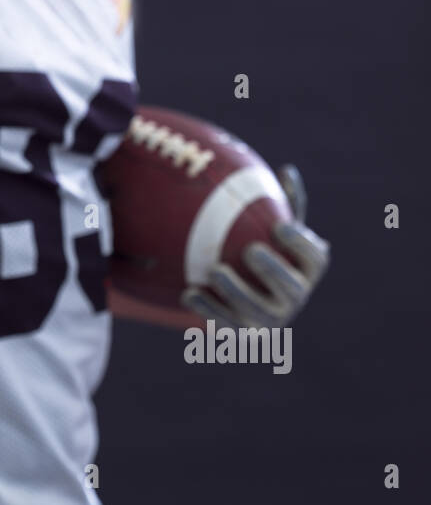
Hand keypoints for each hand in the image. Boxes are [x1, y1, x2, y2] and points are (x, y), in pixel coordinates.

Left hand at [180, 163, 330, 329]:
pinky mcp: (245, 334)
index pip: (314, 258)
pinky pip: (226, 325)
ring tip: (214, 270)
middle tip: (251, 250)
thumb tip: (286, 171)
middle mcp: (295, 297)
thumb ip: (284, 202)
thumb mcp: (277, 225)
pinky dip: (208, 310)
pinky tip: (189, 293)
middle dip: (273, 271)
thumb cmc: (268, 246)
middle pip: (290, 288)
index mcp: (308, 270)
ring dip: (234, 292)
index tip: (279, 226)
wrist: (252, 290)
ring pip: (256, 310)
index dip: (300, 244)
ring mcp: (272, 319)